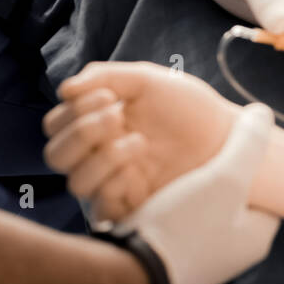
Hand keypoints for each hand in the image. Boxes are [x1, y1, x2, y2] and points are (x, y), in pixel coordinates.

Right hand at [43, 61, 240, 220]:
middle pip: (55, 155)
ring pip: (75, 183)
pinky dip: (114, 184)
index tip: (110, 97)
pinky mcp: (134, 205)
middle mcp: (99, 155)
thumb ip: (106, 77)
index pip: (56, 124)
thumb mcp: (147, 81)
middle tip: (118, 116)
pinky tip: (138, 169)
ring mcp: (115, 182)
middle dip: (81, 132)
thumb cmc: (189, 108)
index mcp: (97, 124)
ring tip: (139, 141)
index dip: (73, 110)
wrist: (228, 137)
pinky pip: (103, 207)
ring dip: (100, 158)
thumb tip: (64, 90)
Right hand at [43, 62, 280, 283]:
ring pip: (193, 206)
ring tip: (164, 164)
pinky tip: (144, 186)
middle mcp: (232, 252)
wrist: (131, 276)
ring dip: (178, 184)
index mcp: (256, 235)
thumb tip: (264, 113)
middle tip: (192, 149)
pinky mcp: (166, 262)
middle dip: (208, 170)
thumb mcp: (226, 177)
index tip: (230, 141)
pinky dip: (158, 201)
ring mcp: (198, 261)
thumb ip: (247, 143)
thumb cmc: (185, 227)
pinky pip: (168, 220)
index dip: (249, 160)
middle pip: (227, 196)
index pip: (265, 189)